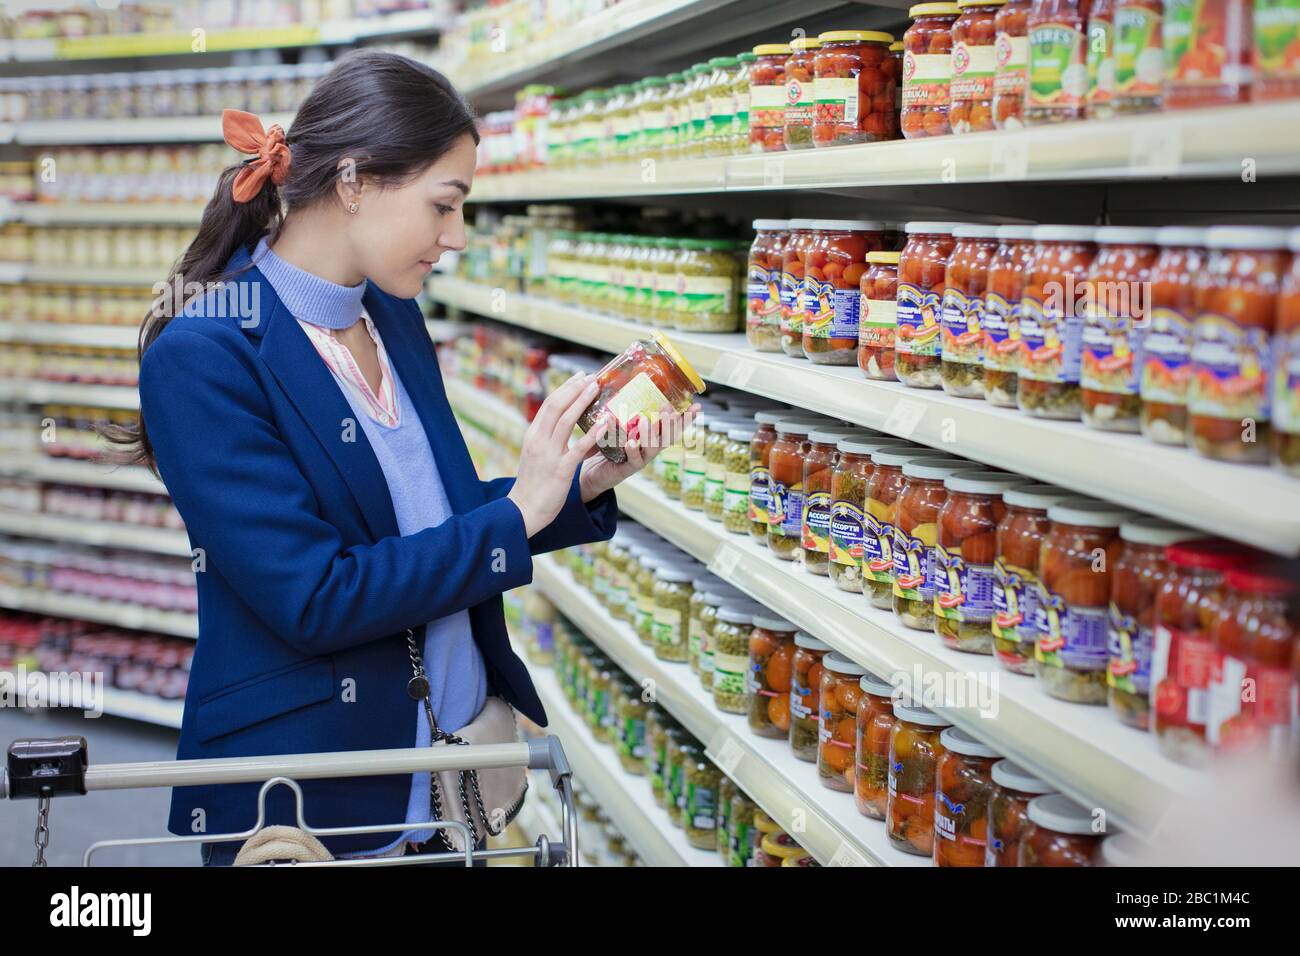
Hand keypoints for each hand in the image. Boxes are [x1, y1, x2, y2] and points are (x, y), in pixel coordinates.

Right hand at [508, 372, 607, 535]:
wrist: (524, 510)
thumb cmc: (533, 484)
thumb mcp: (536, 456)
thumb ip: (547, 440)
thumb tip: (561, 425)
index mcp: (533, 435)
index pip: (549, 405)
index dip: (565, 389)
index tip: (579, 378)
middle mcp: (538, 440)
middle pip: (556, 406)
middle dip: (574, 388)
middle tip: (592, 376)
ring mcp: (549, 454)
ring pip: (566, 420)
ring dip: (582, 401)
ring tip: (597, 387)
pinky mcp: (561, 469)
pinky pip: (579, 447)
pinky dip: (592, 433)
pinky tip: (604, 423)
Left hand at [579, 402, 699, 501]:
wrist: (594, 474)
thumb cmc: (608, 448)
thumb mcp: (618, 428)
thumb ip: (625, 413)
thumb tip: (624, 388)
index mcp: (652, 437)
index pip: (673, 427)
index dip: (686, 419)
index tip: (697, 407)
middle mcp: (650, 449)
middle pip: (667, 436)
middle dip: (669, 423)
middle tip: (668, 409)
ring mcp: (641, 459)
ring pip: (652, 448)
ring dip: (650, 434)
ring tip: (645, 421)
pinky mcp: (628, 468)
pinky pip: (632, 459)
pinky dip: (631, 450)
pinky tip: (629, 442)